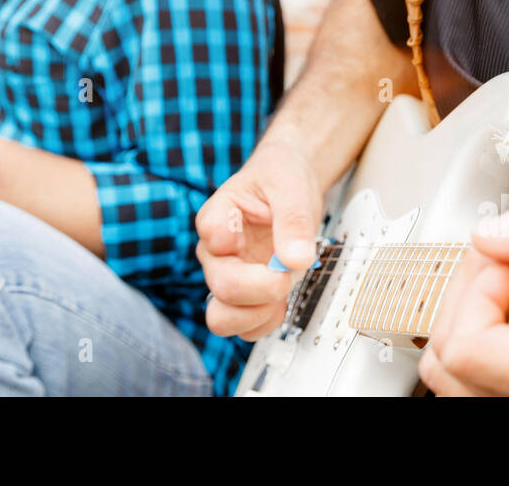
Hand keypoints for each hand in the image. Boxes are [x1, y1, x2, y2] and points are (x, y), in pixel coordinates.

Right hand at [195, 139, 321, 339]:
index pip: (213, 235)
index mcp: (218, 216)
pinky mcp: (245, 296)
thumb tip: (296, 260)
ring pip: (222, 318)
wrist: (288, 189)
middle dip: (263, 287)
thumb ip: (292, 220)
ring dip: (259, 313)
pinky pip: (244, 328)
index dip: (245, 243)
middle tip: (289, 272)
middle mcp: (215, 252)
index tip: (272, 238)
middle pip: (222, 286)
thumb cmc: (280, 180)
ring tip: (283, 292)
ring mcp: (228, 277)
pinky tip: (283, 301)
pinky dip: (267, 322)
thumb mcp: (291, 187)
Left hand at [418, 184, 508, 395]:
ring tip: (501, 292)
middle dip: (460, 301)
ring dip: (465, 326)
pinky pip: (480, 387)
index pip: (467, 349)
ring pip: (458, 383)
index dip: (472, 291)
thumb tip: (492, 238)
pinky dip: (481, 349)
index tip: (504, 260)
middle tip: (496, 268)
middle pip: (448, 366)